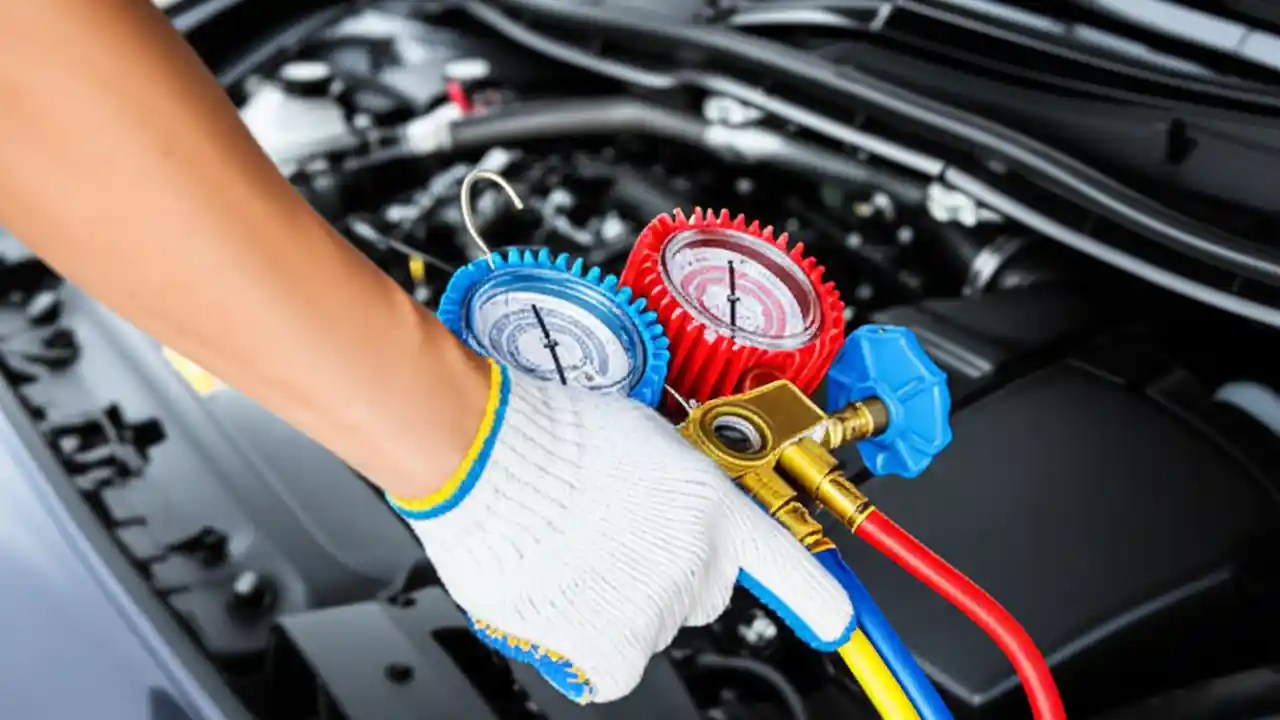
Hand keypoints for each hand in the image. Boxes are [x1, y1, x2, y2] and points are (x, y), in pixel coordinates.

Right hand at [388, 361, 854, 702]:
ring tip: (572, 552)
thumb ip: (676, 483)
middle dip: (666, 571)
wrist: (490, 458)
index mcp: (712, 507)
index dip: (819, 596)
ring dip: (618, 600)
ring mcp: (655, 609)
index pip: (787, 563)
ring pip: (649, 623)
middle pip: (700, 591)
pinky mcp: (610, 648)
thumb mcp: (642, 436)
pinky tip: (565, 600)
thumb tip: (674, 499)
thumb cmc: (552, 435)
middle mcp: (696, 563)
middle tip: (615, 539)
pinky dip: (590, 645)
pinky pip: (611, 667)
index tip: (837, 616)